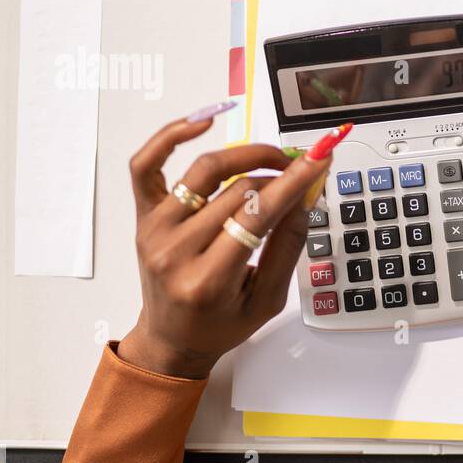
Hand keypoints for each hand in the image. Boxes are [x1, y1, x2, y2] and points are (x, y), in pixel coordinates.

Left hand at [117, 116, 332, 378]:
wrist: (172, 339)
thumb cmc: (218, 326)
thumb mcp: (267, 300)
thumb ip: (286, 247)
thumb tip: (305, 197)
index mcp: (207, 281)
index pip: (256, 215)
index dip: (293, 182)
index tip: (318, 159)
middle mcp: (175, 251)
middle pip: (237, 190)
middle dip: (279, 173)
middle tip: (304, 169)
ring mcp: (154, 230)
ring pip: (204, 171)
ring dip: (245, 154)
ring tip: (272, 157)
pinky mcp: (143, 216)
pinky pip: (146, 165)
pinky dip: (170, 137)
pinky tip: (202, 122)